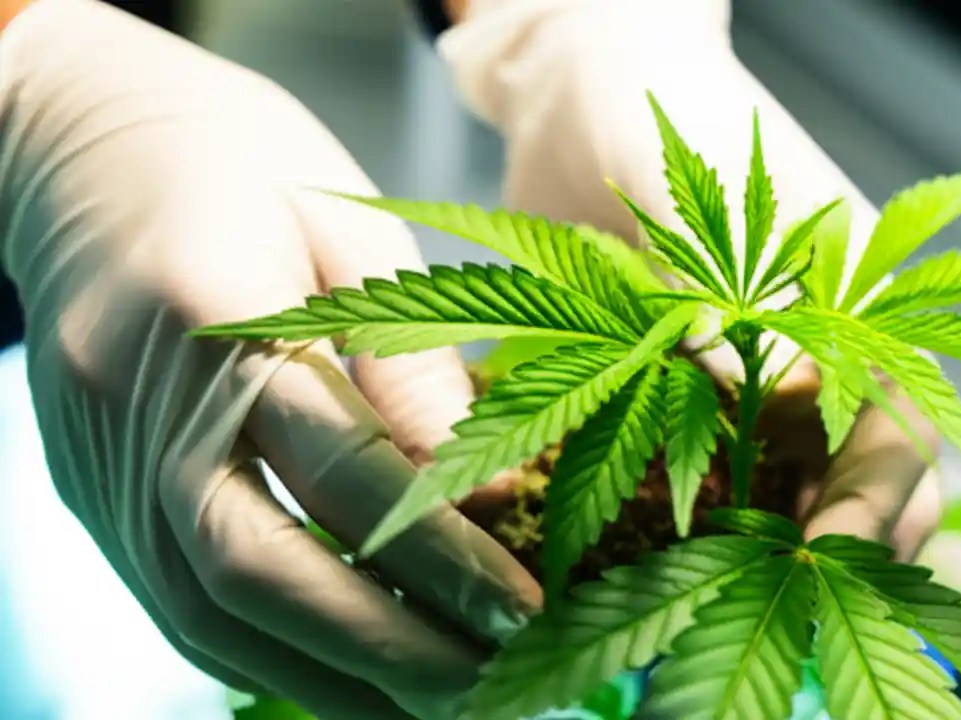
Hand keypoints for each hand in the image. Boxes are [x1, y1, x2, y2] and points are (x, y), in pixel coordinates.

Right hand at [0, 2, 538, 716]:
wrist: (89, 144)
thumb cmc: (243, 168)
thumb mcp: (344, 232)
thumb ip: (405, 362)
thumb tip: (489, 492)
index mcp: (210, 312)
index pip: (339, 466)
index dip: (439, 551)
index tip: (525, 605)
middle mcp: (137, 407)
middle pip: (256, 569)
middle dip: (387, 648)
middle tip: (497, 683)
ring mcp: (99, 464)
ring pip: (208, 612)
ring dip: (334, 676)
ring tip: (445, 700)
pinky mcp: (91, 495)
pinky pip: (180, 604)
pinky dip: (275, 655)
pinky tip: (356, 674)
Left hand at [441, 0, 941, 557]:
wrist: (575, 86)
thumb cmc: (646, 110)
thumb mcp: (684, 193)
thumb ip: (712, 289)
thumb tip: (732, 379)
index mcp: (852, 294)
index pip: (900, 418)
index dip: (875, 492)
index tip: (826, 547)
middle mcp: (819, 344)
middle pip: (862, 473)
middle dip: (838, 542)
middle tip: (783, 596)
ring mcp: (756, 368)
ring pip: (792, 485)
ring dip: (768, 541)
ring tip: (717, 587)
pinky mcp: (688, 384)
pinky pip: (709, 467)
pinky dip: (695, 513)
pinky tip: (659, 544)